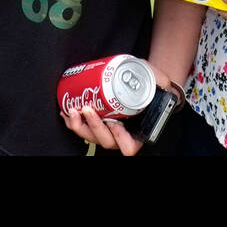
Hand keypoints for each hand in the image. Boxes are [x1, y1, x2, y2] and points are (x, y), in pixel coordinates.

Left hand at [60, 63, 175, 155]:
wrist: (141, 79)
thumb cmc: (151, 83)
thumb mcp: (158, 81)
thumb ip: (159, 81)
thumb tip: (159, 80)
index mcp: (138, 132)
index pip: (129, 147)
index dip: (120, 139)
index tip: (114, 122)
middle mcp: (121, 135)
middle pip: (105, 142)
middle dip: (93, 127)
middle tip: (87, 109)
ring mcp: (107, 130)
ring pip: (91, 137)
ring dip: (79, 126)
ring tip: (72, 110)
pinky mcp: (95, 122)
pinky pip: (82, 128)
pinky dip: (72, 122)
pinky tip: (66, 111)